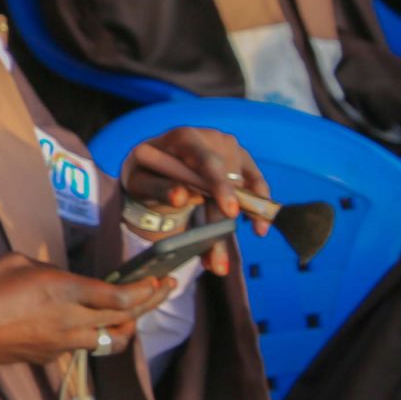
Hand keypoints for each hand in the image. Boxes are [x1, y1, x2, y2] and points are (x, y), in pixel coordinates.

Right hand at [0, 252, 172, 375]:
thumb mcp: (17, 262)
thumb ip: (51, 270)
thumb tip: (65, 280)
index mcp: (64, 292)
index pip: (120, 298)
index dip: (146, 291)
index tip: (160, 279)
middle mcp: (71, 320)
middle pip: (125, 319)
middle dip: (151, 303)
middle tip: (166, 289)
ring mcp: (63, 343)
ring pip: (112, 340)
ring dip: (128, 326)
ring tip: (134, 313)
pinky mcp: (52, 356)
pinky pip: (86, 347)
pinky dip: (97, 335)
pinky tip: (92, 325)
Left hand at [121, 128, 271, 272]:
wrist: (155, 165)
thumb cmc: (146, 173)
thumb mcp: (141, 181)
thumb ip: (158, 187)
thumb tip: (180, 196)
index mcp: (183, 137)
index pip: (207, 162)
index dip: (220, 186)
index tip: (230, 211)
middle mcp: (212, 138)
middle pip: (227, 182)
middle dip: (222, 222)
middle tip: (216, 262)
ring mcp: (230, 149)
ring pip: (242, 191)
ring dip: (235, 226)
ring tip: (219, 260)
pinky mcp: (242, 162)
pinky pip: (256, 187)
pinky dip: (258, 210)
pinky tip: (259, 229)